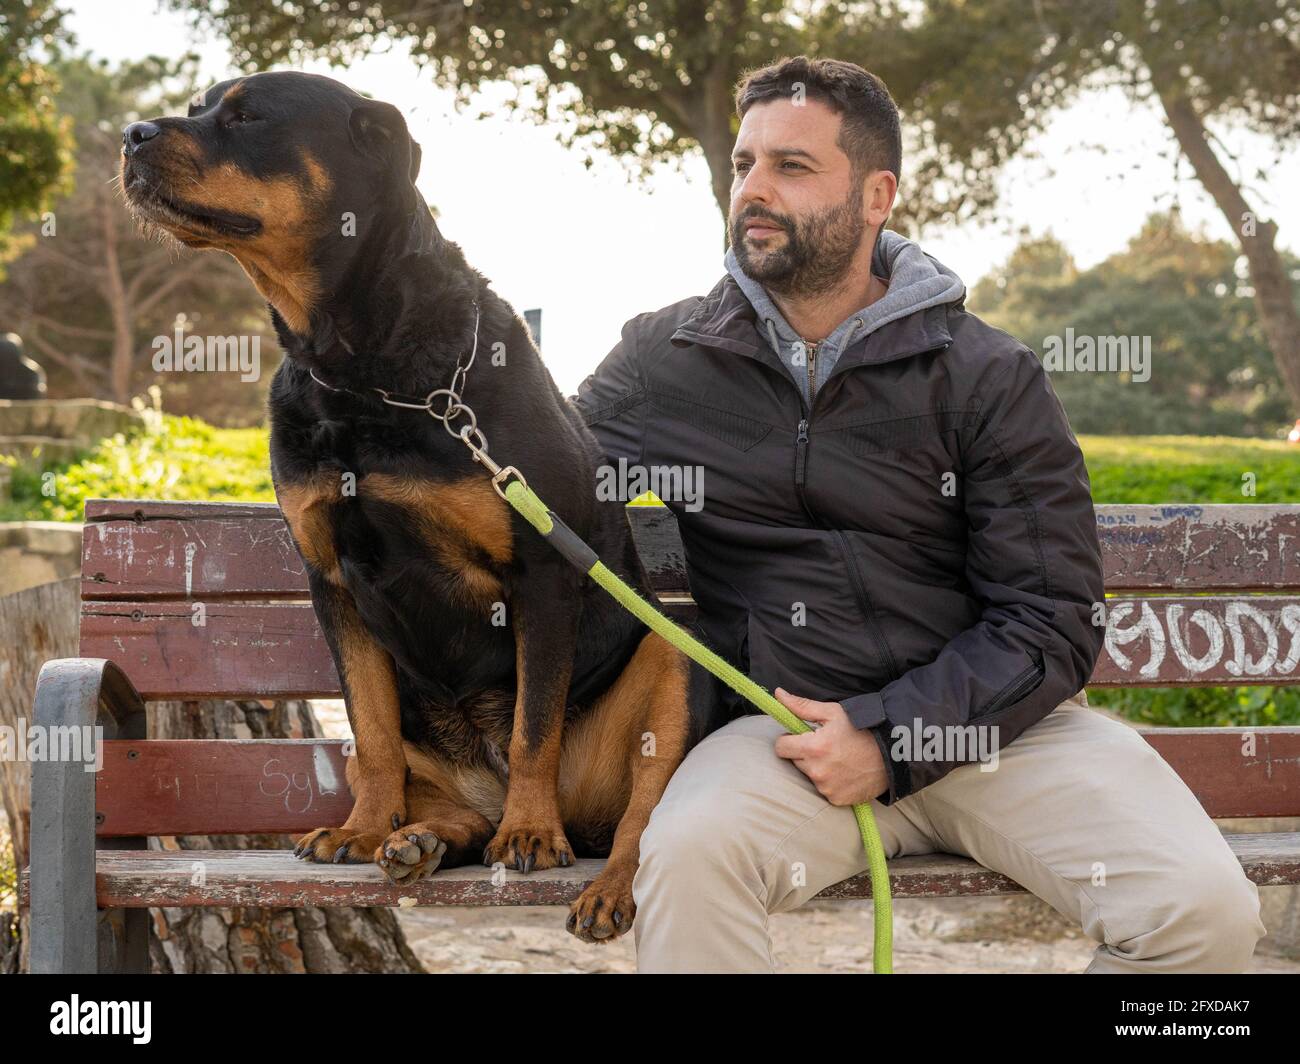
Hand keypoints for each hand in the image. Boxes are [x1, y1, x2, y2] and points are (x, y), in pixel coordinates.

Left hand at [772, 688, 888, 805]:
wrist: (893, 753)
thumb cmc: (862, 728)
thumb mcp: (832, 712)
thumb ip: (801, 706)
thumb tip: (778, 695)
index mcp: (813, 748)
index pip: (780, 748)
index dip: (788, 740)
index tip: (800, 737)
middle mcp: (817, 771)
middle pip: (795, 761)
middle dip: (804, 753)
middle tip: (826, 746)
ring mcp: (827, 788)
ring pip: (809, 776)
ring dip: (817, 768)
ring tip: (838, 758)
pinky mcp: (837, 799)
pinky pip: (824, 789)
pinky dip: (830, 782)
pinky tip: (845, 771)